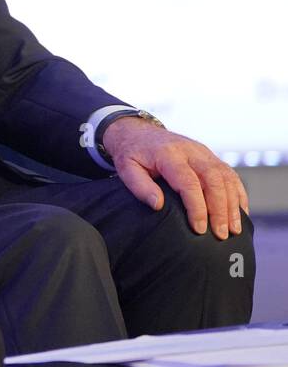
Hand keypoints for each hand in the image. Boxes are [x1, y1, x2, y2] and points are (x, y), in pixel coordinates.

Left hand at [106, 118, 249, 238]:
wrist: (139, 132)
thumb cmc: (132, 154)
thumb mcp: (126, 169)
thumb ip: (140, 187)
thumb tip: (157, 205)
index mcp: (169, 154)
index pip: (188, 182)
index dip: (196, 207)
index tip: (199, 228)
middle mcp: (191, 151)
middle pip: (213, 180)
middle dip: (220, 209)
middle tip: (221, 234)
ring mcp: (204, 153)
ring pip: (226, 177)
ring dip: (233, 205)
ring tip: (234, 230)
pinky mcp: (211, 157)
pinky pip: (230, 175)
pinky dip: (238, 194)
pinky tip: (240, 213)